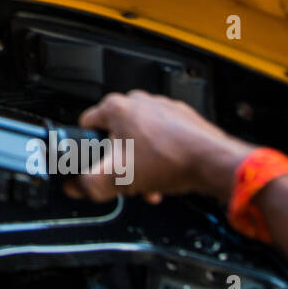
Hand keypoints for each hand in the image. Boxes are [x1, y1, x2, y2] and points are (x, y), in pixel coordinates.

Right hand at [65, 89, 253, 204]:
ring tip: (149, 183)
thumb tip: (74, 186)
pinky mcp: (182, 118)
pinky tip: (166, 174)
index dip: (88, 151)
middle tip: (127, 180)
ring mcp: (163, 107)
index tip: (97, 166)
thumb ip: (87, 184)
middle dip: (120, 162)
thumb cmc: (169, 161)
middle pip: (116, 136)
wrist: (213, 162)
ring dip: (140, 163)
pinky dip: (161, 156)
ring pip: (140, 139)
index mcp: (117, 107)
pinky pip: (162, 138)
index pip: (86, 125)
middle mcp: (139, 101)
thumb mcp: (116, 178)